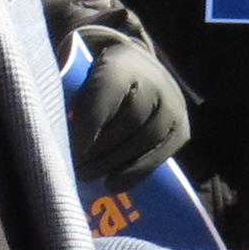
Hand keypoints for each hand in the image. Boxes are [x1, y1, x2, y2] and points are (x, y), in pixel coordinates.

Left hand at [64, 24, 191, 188]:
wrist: (139, 71)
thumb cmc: (103, 83)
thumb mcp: (85, 85)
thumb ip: (78, 111)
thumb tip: (66, 148)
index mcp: (121, 65)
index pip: (105, 97)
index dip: (86, 128)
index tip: (70, 151)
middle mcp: (154, 82)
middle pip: (126, 123)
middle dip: (98, 151)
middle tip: (75, 169)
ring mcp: (173, 105)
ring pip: (144, 140)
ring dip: (114, 164)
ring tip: (89, 177)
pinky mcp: (181, 128)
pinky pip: (160, 154)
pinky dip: (136, 173)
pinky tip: (115, 184)